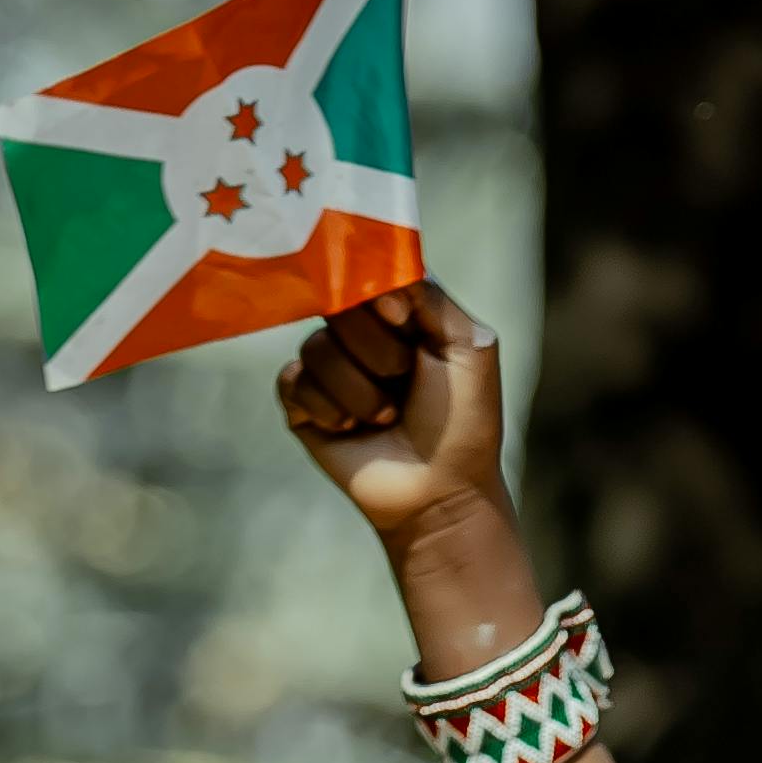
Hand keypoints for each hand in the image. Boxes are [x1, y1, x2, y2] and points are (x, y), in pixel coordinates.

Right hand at [277, 277, 508, 553]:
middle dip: (376, 351)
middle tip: (402, 382)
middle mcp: (361, 333)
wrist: (440, 490)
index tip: (400, 320)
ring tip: (386, 418)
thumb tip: (382, 272)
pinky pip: (293, 382)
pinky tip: (353, 430)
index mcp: (401, 313)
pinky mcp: (303, 403)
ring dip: (358, 391)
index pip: (367, 272)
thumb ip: (432, 298)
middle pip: (336, 306)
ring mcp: (330, 367)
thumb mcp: (469, 348)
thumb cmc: (463, 420)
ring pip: (315, 347)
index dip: (376, 292)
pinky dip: (328, 409)